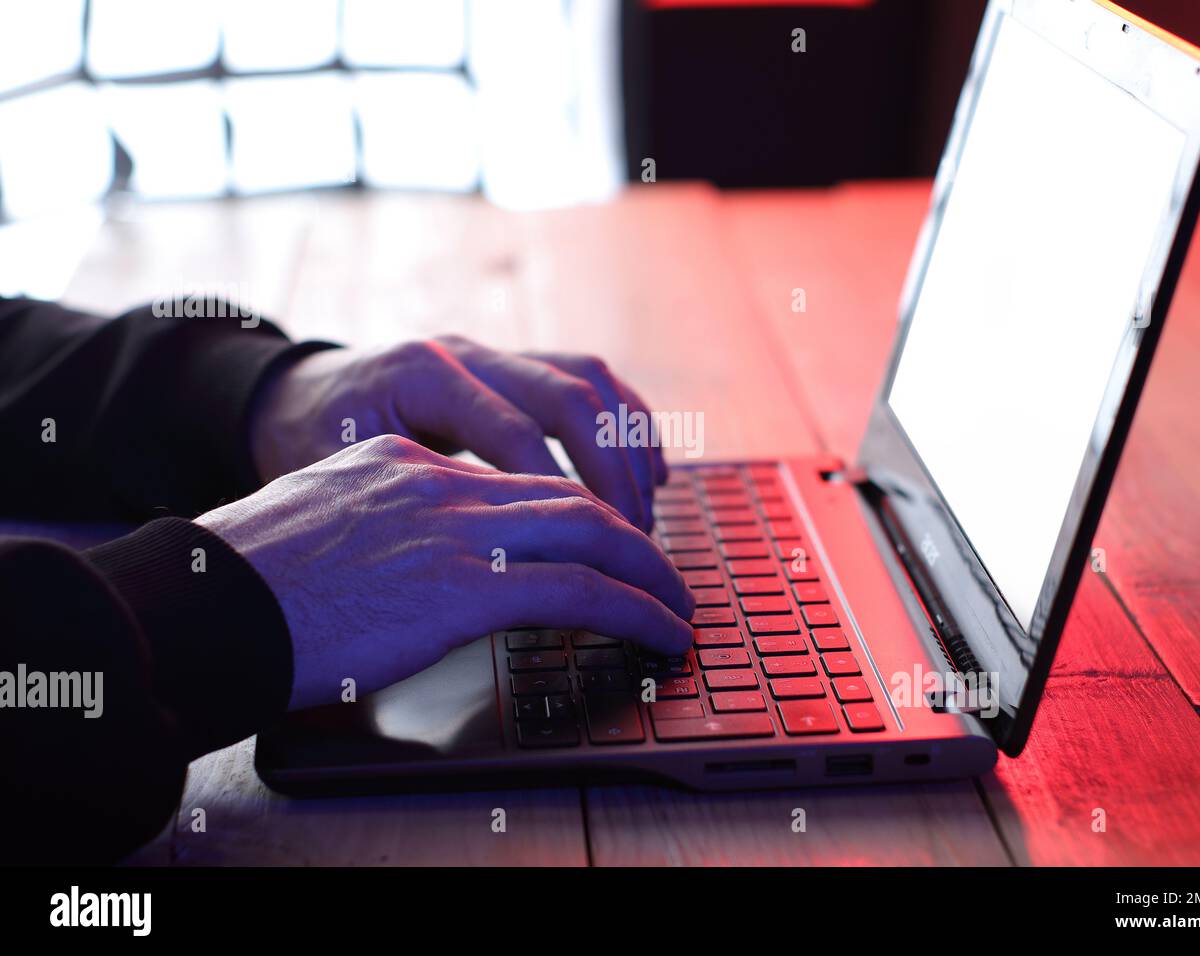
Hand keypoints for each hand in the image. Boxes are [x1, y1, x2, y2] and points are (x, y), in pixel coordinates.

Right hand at [197, 435, 693, 709]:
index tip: (601, 541)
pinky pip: (580, 589)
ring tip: (677, 608)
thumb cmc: (244, 582)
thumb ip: (379, 522)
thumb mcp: (319, 522)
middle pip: (571, 493)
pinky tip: (660, 632)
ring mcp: (455, 527)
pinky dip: (635, 610)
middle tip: (663, 572)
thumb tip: (415, 562)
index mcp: (405, 459)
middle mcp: (440, 479)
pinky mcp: (465, 584)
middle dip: (631, 534)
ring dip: (649, 573)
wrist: (201, 604)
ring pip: (592, 532)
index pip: (516, 476)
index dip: (574, 510)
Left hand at [250, 337, 666, 530]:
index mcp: (423, 374)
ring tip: (648, 512)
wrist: (294, 395)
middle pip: (568, 396)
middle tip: (634, 540)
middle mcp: (466, 352)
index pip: (516, 432)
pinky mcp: (511, 366)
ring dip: (628, 447)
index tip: (592, 555)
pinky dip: (627, 423)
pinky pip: (588, 380)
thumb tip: (491, 558)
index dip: (562, 493)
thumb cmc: (308, 443)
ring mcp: (493, 354)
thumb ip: (413, 502)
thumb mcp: (342, 474)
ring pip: (588, 381)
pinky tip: (651, 470)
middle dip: (612, 473)